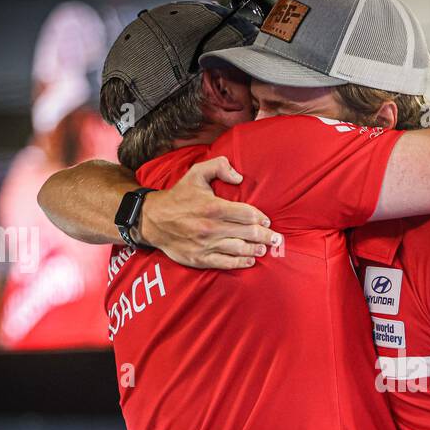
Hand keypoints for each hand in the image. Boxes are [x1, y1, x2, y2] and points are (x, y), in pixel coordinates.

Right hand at [137, 156, 280, 269]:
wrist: (152, 219)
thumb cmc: (178, 196)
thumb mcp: (195, 173)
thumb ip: (218, 167)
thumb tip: (239, 177)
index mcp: (213, 207)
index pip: (247, 214)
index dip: (261, 218)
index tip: (267, 221)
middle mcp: (211, 228)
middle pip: (249, 233)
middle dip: (267, 237)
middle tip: (277, 239)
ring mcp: (206, 245)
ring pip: (240, 249)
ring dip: (257, 250)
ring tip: (265, 249)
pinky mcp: (200, 258)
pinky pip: (226, 263)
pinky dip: (241, 262)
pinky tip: (250, 260)